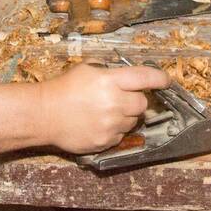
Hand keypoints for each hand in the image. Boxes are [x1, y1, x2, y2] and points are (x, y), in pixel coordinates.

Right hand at [36, 62, 169, 153]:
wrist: (44, 114)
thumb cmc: (63, 89)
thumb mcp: (86, 70)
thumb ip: (110, 73)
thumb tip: (129, 78)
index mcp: (110, 81)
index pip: (145, 77)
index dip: (159, 78)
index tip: (166, 80)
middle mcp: (114, 102)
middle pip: (142, 103)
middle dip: (135, 100)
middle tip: (121, 98)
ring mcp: (111, 124)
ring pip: (133, 121)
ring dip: (125, 116)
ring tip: (104, 112)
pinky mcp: (106, 141)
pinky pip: (121, 135)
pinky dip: (115, 130)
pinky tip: (98, 123)